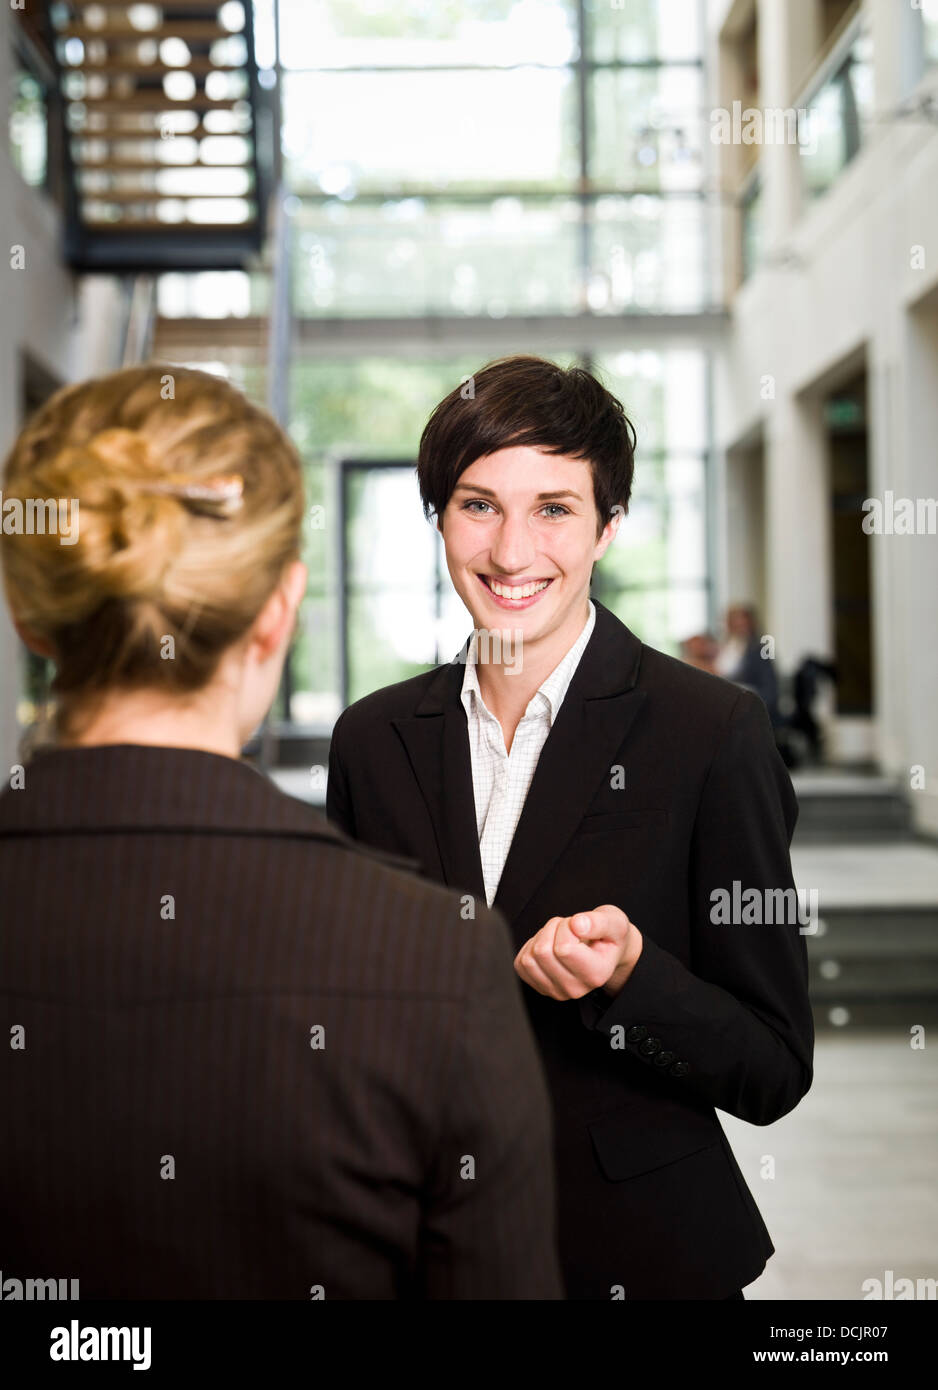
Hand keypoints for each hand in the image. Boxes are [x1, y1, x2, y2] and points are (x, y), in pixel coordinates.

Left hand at [513, 905, 642, 1000]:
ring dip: (542, 936)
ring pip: (530, 957)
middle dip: (553, 929)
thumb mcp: (614, 922)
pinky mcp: (539, 987)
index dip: (566, 928)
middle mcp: (575, 989)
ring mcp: (556, 991)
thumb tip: (577, 925)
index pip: (564, 949)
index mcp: (596, 975)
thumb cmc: (609, 936)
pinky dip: (531, 947)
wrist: (606, 951)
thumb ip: (599, 922)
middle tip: (570, 928)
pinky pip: (521, 963)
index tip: (579, 925)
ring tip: (561, 936)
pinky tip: (550, 945)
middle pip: (543, 952)